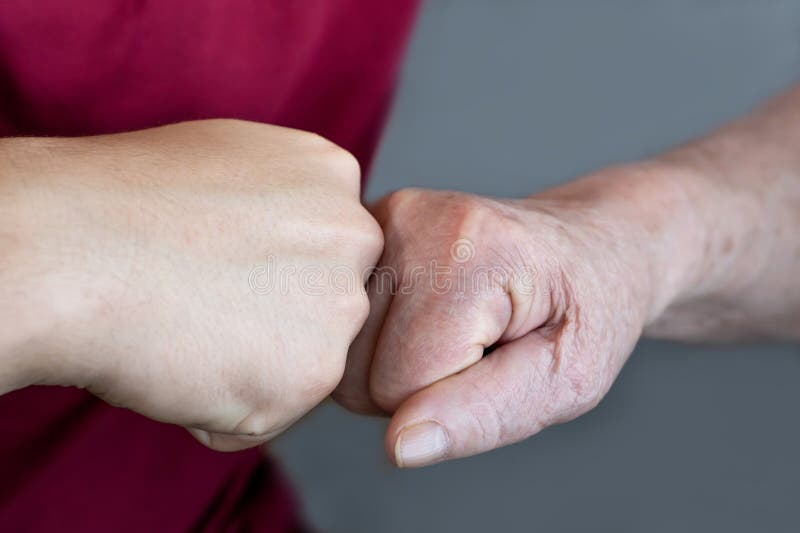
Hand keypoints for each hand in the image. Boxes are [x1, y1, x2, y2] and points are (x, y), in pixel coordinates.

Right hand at [0, 120, 382, 450]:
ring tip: (188, 325)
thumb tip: (288, 236)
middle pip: (323, 306)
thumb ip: (285, 198)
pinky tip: (183, 363)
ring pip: (299, 364)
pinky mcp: (312, 377)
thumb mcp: (231, 161)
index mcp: (334, 177)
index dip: (265, 268)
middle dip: (269, 317)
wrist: (70, 251)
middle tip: (200, 296)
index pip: (325, 248)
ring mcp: (339, 308)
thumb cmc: (123, 201)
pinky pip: (265, 415)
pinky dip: (219, 410)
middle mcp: (355, 238)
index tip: (218, 260)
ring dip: (245, 364)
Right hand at [335, 167, 688, 466]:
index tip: (497, 363)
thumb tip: (398, 446)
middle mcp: (410, 220)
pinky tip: (421, 311)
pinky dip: (372, 336)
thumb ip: (484, 415)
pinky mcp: (365, 226)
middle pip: (357, 370)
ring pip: (338, 352)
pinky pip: (337, 322)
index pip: (400, 386)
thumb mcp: (568, 379)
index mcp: (470, 253)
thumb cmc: (586, 311)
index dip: (448, 402)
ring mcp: (380, 217)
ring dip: (389, 362)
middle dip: (411, 385)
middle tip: (477, 347)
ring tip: (452, 328)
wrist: (587, 245)